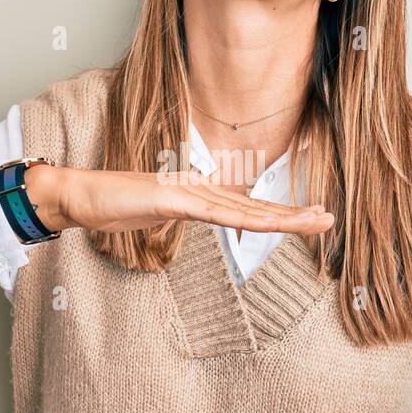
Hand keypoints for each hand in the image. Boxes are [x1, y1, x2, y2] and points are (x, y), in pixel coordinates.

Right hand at [23, 163, 332, 236]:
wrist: (82, 194)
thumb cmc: (114, 205)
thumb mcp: (157, 215)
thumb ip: (180, 215)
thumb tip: (196, 217)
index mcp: (199, 195)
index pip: (246, 210)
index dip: (279, 214)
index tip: (309, 219)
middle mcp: (200, 190)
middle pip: (254, 207)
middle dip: (294, 214)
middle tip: (330, 219)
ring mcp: (188, 192)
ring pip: (244, 209)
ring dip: (282, 217)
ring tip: (316, 220)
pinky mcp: (173, 197)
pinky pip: (215, 212)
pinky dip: (243, 217)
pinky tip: (267, 222)